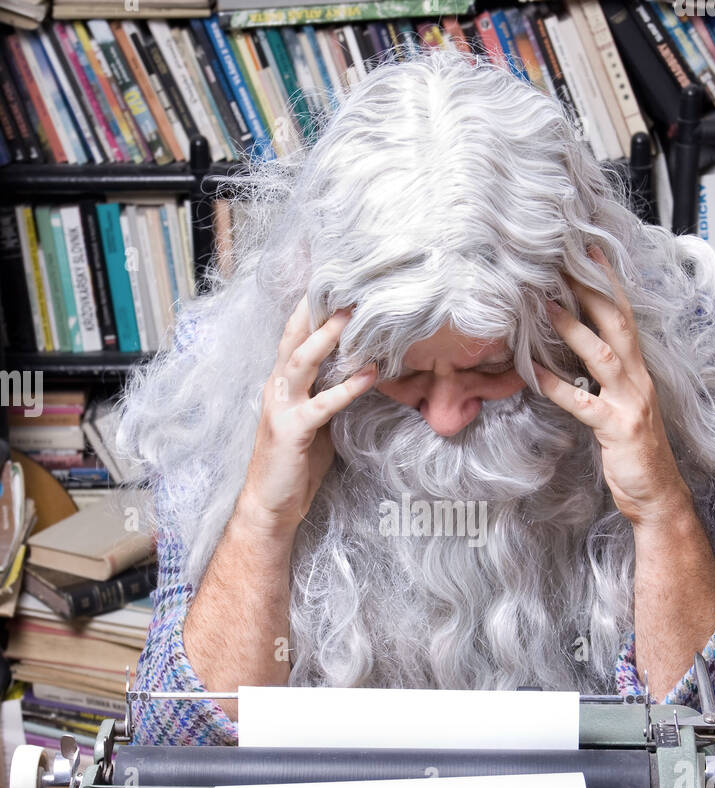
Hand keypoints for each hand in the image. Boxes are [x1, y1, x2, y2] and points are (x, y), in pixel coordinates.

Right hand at [238, 294, 375, 532]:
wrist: (271, 505)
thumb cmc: (295, 464)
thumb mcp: (316, 421)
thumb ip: (329, 394)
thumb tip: (359, 373)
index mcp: (282, 383)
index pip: (294, 336)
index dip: (310, 308)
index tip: (331, 282)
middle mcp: (277, 388)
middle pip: (293, 338)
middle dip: (317, 310)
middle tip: (344, 285)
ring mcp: (281, 408)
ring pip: (302, 361)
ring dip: (328, 338)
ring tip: (354, 316)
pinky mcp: (292, 431)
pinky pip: (323, 404)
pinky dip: (348, 388)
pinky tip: (370, 374)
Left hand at [532, 248, 690, 527]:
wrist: (658, 495)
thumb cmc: (636, 450)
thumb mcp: (622, 405)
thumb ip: (604, 378)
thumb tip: (575, 349)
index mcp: (639, 371)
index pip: (624, 317)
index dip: (608, 284)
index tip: (589, 253)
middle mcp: (639, 380)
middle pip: (616, 324)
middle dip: (592, 291)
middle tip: (564, 263)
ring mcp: (631, 403)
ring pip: (602, 356)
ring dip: (572, 329)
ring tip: (544, 306)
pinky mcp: (618, 429)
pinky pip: (583, 403)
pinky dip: (557, 387)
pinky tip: (534, 373)